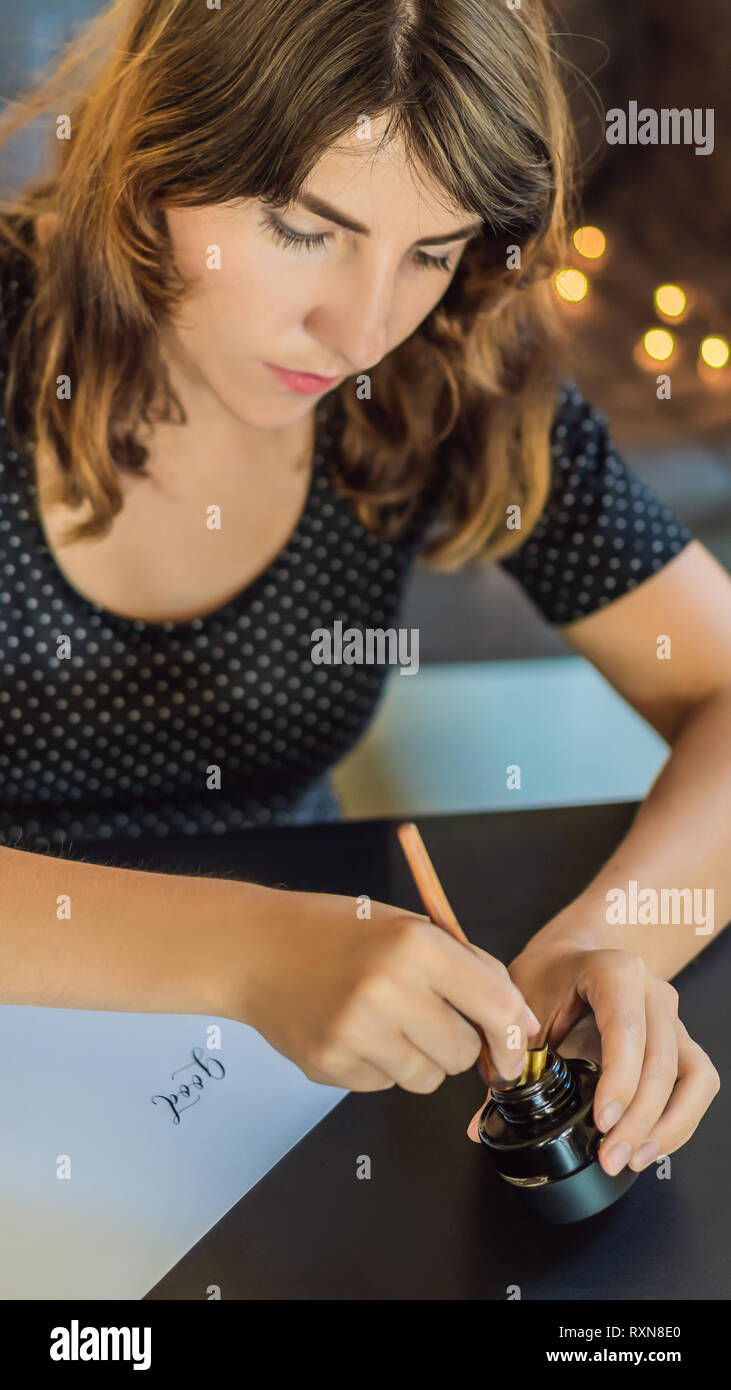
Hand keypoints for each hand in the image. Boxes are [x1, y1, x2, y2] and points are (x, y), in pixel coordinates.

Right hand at [222, 886, 540, 1092]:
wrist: (257, 948)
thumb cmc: (338, 932)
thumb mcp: (409, 927)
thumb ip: (468, 968)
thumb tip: (519, 1022)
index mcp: (415, 945)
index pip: (496, 1005)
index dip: (514, 1036)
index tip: (514, 1050)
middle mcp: (388, 989)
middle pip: (464, 1053)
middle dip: (459, 1043)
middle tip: (428, 1017)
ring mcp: (356, 1033)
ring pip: (427, 1078)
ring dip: (419, 1058)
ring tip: (386, 1021)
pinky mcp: (331, 1065)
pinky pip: (385, 1085)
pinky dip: (380, 1065)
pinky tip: (354, 1031)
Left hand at [466, 942, 719, 1175]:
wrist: (574, 955)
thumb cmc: (547, 977)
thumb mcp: (521, 1009)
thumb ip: (506, 1064)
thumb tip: (481, 1127)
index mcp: (614, 971)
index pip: (626, 1028)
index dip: (619, 1078)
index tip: (602, 1120)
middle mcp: (653, 992)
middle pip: (661, 1061)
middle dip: (638, 1117)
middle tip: (609, 1156)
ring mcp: (672, 1017)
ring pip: (691, 1075)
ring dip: (667, 1124)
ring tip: (632, 1157)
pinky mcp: (680, 1041)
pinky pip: (698, 1083)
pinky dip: (681, 1118)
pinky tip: (650, 1145)